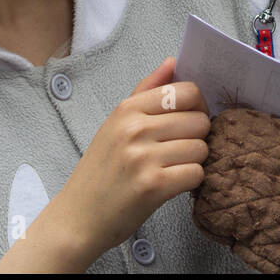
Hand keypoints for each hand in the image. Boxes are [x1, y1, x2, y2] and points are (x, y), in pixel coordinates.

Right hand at [47, 57, 209, 261]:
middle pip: (199, 120)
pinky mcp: (154, 186)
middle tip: (179, 151)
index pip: (186, 91)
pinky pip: (196, 173)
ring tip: (173, 168)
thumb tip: (173, 62)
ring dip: (194, 161)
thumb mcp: (115, 125)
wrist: (78, 217)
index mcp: (127, 109)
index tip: (189, 121)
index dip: (197, 106)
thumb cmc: (100, 172)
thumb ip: (146, 91)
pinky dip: (190, 182)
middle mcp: (135, 128)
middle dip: (197, 137)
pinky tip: (172, 185)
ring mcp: (144, 157)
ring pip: (201, 148)